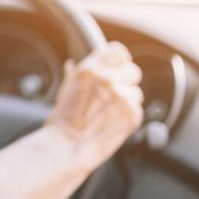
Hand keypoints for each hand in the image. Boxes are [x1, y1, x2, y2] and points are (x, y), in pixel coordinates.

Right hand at [45, 42, 143, 168]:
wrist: (68, 147)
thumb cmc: (61, 123)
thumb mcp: (64, 93)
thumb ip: (74, 77)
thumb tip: (71, 65)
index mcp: (90, 70)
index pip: (117, 51)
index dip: (119, 60)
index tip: (117, 68)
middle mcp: (108, 79)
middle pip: (133, 71)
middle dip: (126, 82)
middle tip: (112, 97)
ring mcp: (122, 96)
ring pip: (136, 93)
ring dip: (127, 102)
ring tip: (108, 116)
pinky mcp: (133, 114)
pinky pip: (137, 110)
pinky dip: (128, 117)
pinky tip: (112, 125)